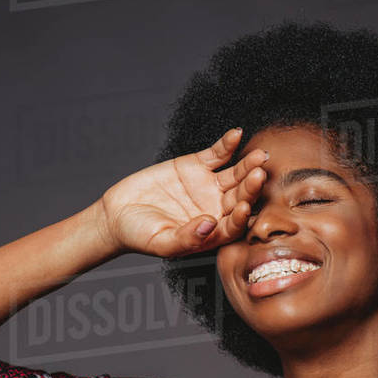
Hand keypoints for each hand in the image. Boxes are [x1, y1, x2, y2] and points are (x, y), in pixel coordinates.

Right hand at [96, 128, 268, 258]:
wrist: (119, 213)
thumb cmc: (140, 235)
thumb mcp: (161, 243)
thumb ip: (187, 239)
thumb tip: (208, 226)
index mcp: (213, 234)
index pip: (234, 226)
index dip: (241, 217)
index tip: (245, 208)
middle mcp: (216, 209)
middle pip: (239, 197)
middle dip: (250, 187)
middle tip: (259, 175)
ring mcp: (209, 187)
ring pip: (234, 175)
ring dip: (247, 165)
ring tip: (258, 155)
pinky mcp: (198, 166)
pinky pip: (217, 154)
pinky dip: (227, 144)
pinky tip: (236, 135)